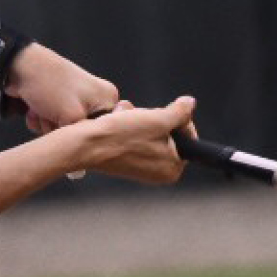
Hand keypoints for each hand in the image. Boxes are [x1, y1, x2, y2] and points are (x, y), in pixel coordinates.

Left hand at [1, 43, 118, 133]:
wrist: (19, 66)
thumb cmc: (49, 85)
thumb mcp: (72, 115)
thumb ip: (81, 137)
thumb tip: (77, 162)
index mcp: (106, 97)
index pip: (101, 130)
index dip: (82, 133)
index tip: (68, 125)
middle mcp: (93, 98)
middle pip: (79, 132)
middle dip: (59, 128)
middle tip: (52, 114)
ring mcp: (73, 99)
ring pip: (61, 130)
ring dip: (46, 124)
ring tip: (41, 109)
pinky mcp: (55, 102)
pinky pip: (49, 123)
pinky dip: (38, 119)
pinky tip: (33, 109)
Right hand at [79, 96, 195, 184]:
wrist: (86, 145)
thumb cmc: (122, 136)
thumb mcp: (158, 119)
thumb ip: (180, 112)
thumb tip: (190, 104)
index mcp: (172, 169)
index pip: (187, 137)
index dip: (178, 118)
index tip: (164, 111)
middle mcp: (158, 173)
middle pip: (167, 133)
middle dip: (154, 117)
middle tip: (140, 115)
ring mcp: (141, 168)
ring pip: (149, 132)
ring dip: (139, 118)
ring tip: (125, 116)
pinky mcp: (125, 162)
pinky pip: (134, 138)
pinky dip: (128, 126)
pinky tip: (117, 122)